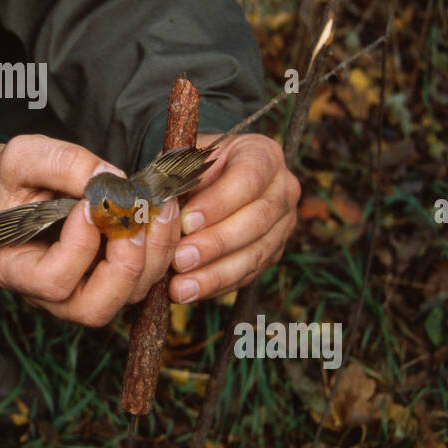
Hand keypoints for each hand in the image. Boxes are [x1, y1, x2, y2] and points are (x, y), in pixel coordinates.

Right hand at [0, 135, 182, 326]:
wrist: (24, 188)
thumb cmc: (16, 179)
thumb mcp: (23, 158)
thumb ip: (61, 164)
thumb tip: (111, 179)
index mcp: (15, 271)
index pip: (51, 282)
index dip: (78, 248)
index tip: (88, 204)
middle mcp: (49, 296)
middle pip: (94, 309)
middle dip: (125, 264)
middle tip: (135, 216)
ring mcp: (84, 292)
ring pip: (129, 297)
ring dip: (153, 252)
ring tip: (158, 206)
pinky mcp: (113, 281)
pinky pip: (147, 279)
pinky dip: (162, 247)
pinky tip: (162, 210)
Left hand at [166, 132, 299, 302]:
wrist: (209, 179)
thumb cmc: (194, 165)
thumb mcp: (185, 158)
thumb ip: (178, 174)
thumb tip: (163, 200)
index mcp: (263, 155)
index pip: (248, 178)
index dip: (218, 202)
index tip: (186, 221)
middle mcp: (283, 189)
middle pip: (257, 220)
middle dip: (216, 243)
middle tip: (180, 259)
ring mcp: (283, 224)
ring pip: (255, 253)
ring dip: (215, 273)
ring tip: (181, 286)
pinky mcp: (273, 252)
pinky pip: (249, 274)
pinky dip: (217, 285)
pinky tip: (190, 292)